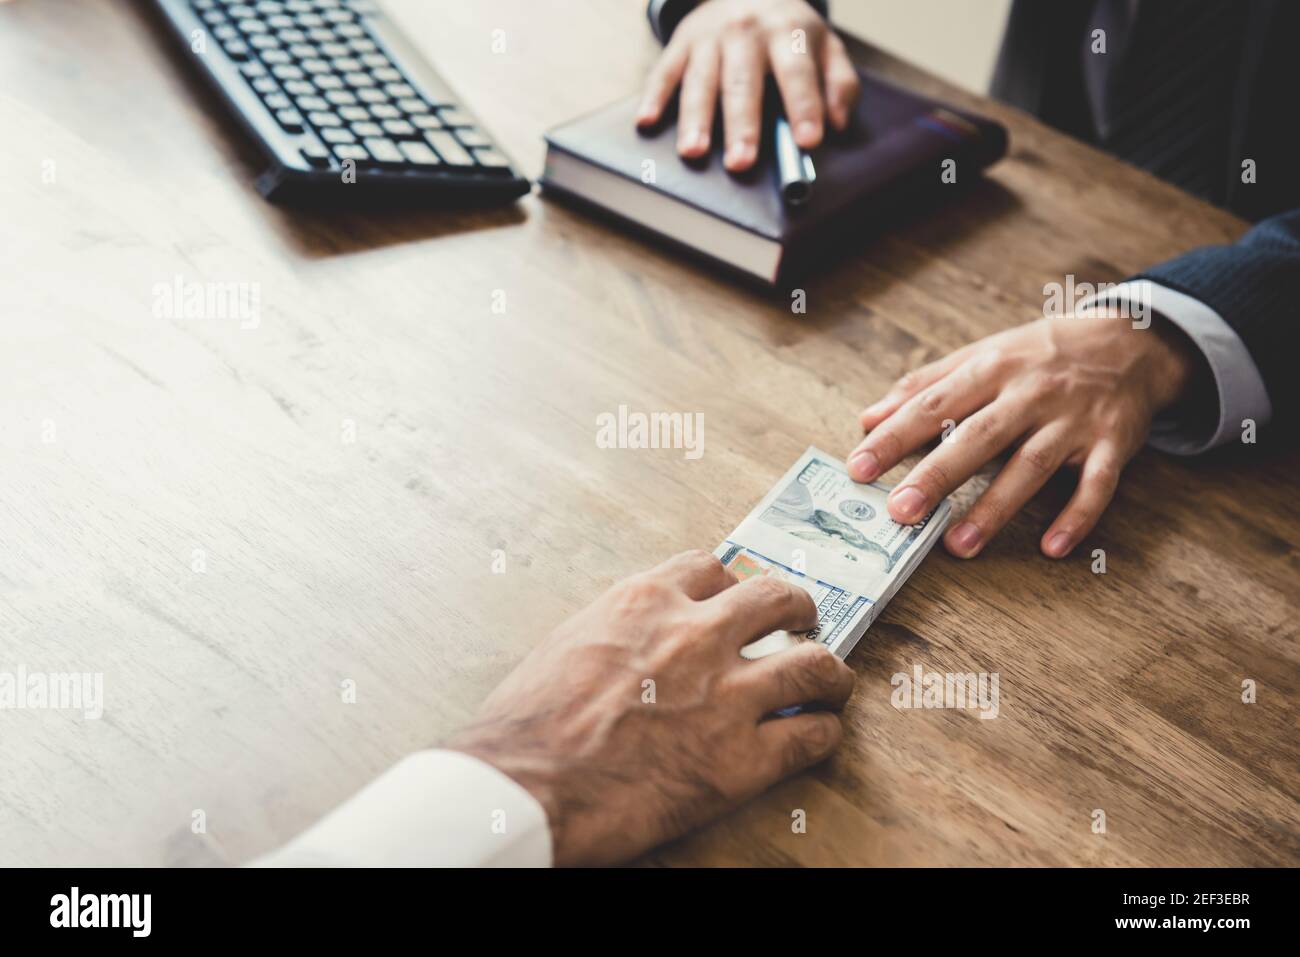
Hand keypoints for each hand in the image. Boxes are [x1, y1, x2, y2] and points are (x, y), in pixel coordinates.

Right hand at [446, 550, 853, 865]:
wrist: (527, 786)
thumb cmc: (527, 727)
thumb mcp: (566, 644)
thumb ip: (615, 631)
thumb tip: (633, 642)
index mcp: (645, 602)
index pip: (710, 567)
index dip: (731, 584)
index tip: (736, 598)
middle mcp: (695, 636)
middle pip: (777, 598)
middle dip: (798, 608)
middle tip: (803, 623)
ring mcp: (726, 696)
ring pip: (814, 664)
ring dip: (830, 672)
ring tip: (832, 682)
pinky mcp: (742, 760)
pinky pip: (811, 737)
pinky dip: (822, 734)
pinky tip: (818, 736)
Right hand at [637, 0, 859, 170]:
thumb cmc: (788, 31)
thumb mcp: (825, 46)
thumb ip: (840, 83)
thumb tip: (838, 123)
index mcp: (787, 32)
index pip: (797, 73)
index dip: (804, 107)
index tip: (807, 141)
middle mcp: (746, 31)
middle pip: (743, 82)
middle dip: (742, 124)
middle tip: (741, 162)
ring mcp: (709, 37)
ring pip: (701, 81)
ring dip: (696, 118)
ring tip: (694, 152)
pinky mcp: (682, 43)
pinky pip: (664, 71)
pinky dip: (654, 96)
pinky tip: (647, 121)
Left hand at [848, 314, 1197, 558]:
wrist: (1131, 340)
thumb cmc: (1041, 355)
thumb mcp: (982, 355)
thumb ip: (924, 386)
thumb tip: (867, 419)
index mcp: (991, 368)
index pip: (932, 404)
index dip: (893, 437)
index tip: (858, 468)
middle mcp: (1030, 393)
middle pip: (977, 437)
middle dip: (937, 475)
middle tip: (900, 511)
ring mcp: (1073, 419)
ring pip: (1031, 465)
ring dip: (995, 507)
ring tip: (958, 545)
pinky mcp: (1113, 442)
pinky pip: (1098, 484)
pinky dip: (1077, 516)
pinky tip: (1053, 547)